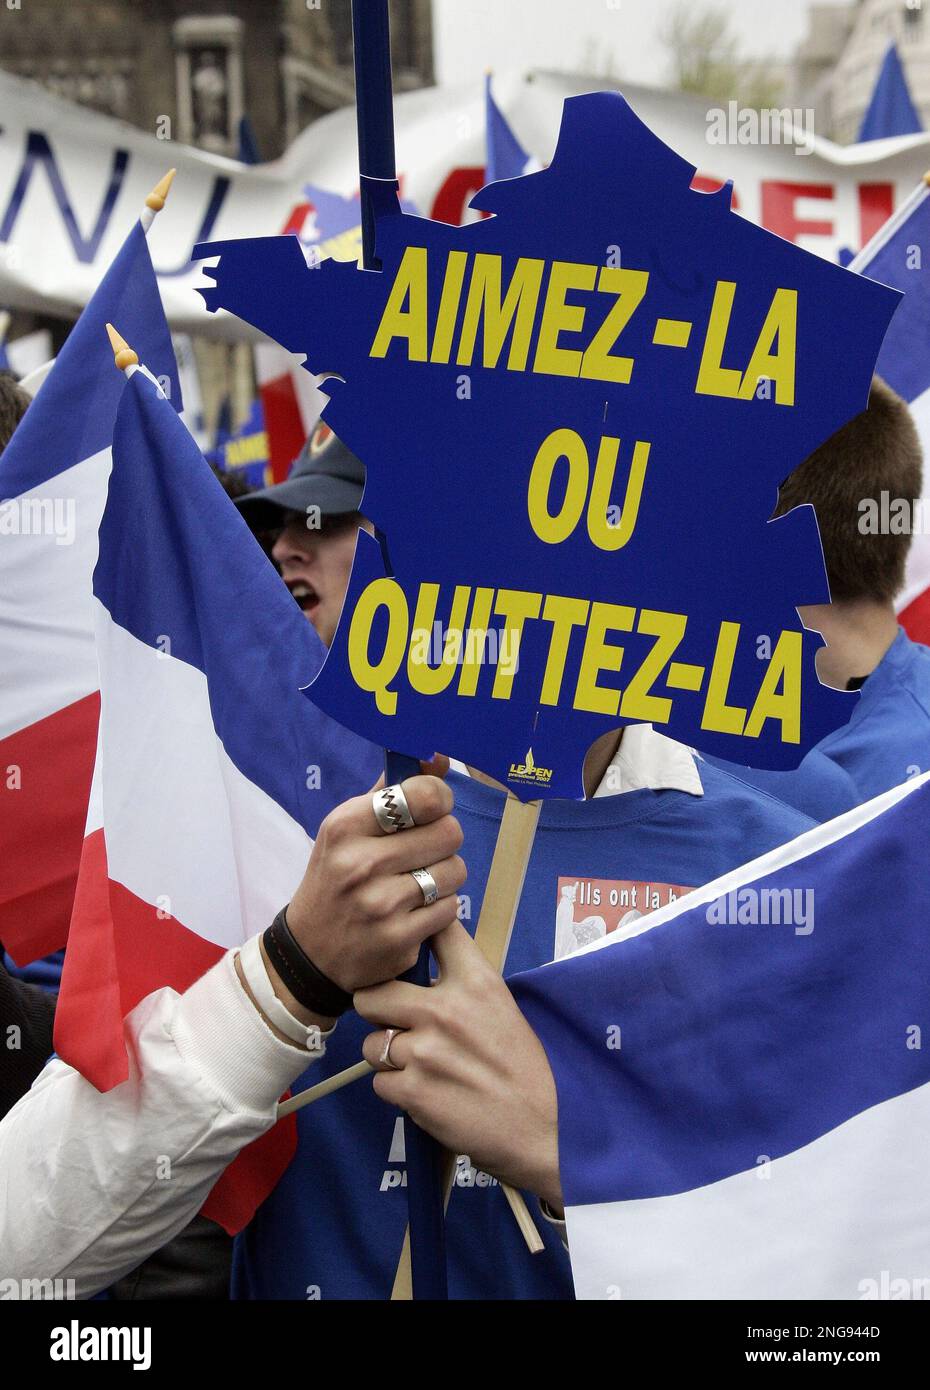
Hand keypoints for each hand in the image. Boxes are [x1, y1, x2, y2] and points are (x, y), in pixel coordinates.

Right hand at [283, 757, 464, 997]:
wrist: (310, 951)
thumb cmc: (336, 877)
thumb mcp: (347, 828)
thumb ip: (392, 790)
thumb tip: (438, 757)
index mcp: (346, 825)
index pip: (425, 795)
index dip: (439, 799)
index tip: (431, 810)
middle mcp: (361, 863)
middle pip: (449, 832)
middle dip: (444, 840)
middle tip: (425, 851)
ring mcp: (381, 905)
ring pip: (455, 871)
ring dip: (445, 876)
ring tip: (420, 882)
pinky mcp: (399, 940)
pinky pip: (450, 909)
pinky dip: (440, 909)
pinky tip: (415, 911)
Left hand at [356, 920, 562, 1211]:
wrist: (544, 1130)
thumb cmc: (525, 1070)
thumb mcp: (502, 1009)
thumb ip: (463, 985)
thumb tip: (424, 966)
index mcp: (476, 982)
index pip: (434, 931)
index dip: (415, 935)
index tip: (411, 945)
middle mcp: (445, 1009)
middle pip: (372, 993)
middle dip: (377, 1011)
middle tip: (395, 1025)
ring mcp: (424, 1051)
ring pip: (370, 1044)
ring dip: (388, 1058)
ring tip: (420, 1068)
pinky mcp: (412, 1091)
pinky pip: (379, 1083)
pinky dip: (397, 1092)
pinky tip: (426, 1094)